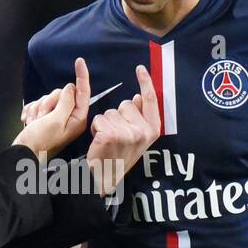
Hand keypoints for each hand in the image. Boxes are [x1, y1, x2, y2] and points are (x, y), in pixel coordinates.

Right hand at [13, 58, 89, 157]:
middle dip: (48, 101)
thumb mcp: (55, 120)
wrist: (22, 155)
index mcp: (77, 119)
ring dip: (38, 107)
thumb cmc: (39, 143)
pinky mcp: (45, 118)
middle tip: (43, 116)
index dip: (82, 76)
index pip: (82, 92)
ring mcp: (56, 118)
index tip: (80, 61)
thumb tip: (71, 88)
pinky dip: (32, 110)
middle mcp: (69, 118)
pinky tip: (29, 121)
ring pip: (49, 98)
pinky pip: (39, 104)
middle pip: (62, 94)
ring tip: (35, 122)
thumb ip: (65, 102)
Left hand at [85, 64, 160, 195]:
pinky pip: (99, 119)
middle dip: (118, 115)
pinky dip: (95, 128)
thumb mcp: (137, 139)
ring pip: (110, 112)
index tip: (140, 68)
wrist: (105, 179)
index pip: (150, 100)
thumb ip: (140, 118)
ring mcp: (127, 133)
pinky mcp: (111, 135)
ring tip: (107, 141)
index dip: (146, 82)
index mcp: (152, 131)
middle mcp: (143, 131)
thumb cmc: (119, 157)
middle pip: (126, 104)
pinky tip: (99, 142)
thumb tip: (139, 97)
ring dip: (105, 123)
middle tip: (117, 136)